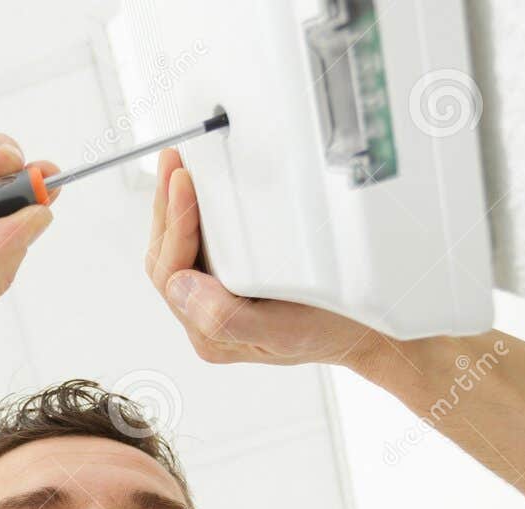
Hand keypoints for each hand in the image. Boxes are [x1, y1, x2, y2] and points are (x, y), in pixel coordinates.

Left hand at [144, 148, 379, 369]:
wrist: (359, 331)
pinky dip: (189, 214)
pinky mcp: (225, 280)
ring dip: (171, 207)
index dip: (175, 223)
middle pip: (166, 257)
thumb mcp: (284, 330)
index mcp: (210, 330)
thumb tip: (181, 286)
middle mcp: (203, 317)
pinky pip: (194, 246)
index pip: (173, 271)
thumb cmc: (328, 330)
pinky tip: (193, 189)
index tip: (182, 182)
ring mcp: (212, 298)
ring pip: (176, 250)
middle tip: (172, 162)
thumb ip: (225, 318)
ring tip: (175, 166)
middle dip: (165, 207)